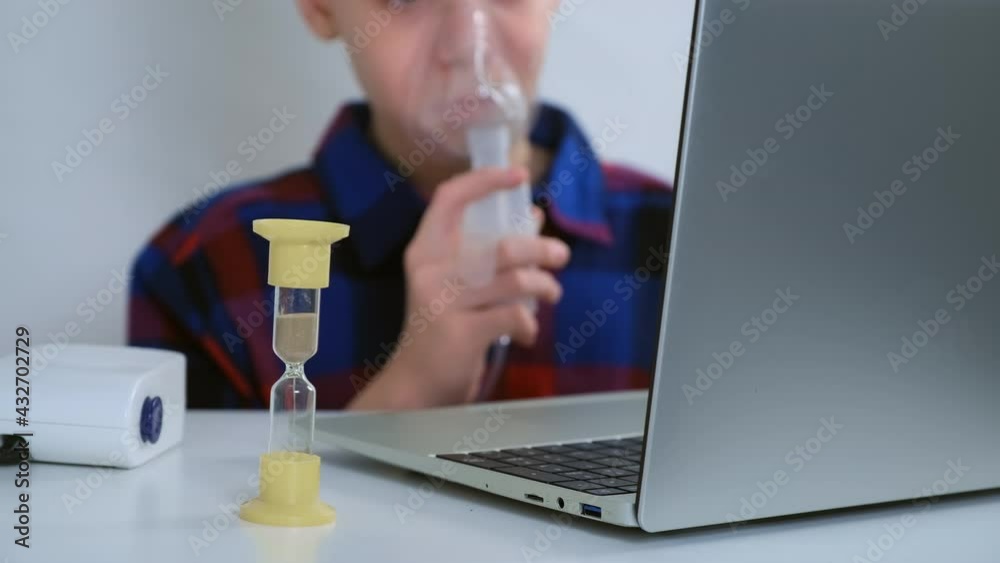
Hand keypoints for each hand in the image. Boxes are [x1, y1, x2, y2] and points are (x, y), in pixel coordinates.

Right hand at [348, 167, 570, 409]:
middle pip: (501, 243)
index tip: (519, 175)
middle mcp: (430, 271)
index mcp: (425, 251)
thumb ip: (488, 251)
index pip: (449, 198)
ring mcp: (444, 302)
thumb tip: (533, 216)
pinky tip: (526, 333)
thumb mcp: (457, 284)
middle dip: (541, 249)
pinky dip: (528, 324)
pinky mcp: (461, 333)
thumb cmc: (441, 329)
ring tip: (551, 295)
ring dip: (544, 287)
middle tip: (560, 255)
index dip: (484, 180)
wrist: (415, 385)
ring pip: (515, 279)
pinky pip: (513, 315)